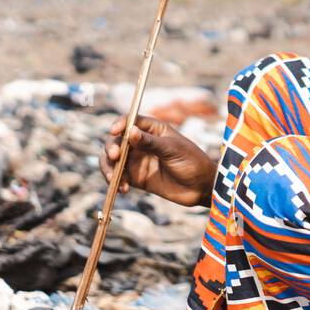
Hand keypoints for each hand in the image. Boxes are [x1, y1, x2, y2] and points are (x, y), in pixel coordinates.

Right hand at [100, 115, 215, 207]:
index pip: (130, 121)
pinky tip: (123, 189)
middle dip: (112, 148)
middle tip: (116, 157)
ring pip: (112, 159)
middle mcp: (141, 143)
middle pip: (116, 140)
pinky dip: (116, 181)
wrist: (201, 187)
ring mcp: (137, 160)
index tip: (114, 131)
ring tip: (113, 178)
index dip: (119, 124)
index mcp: (152, 129)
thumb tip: (130, 131)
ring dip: (108, 167)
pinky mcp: (136, 178)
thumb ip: (151, 143)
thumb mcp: (173, 150)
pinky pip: (119, 177)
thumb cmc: (192, 161)